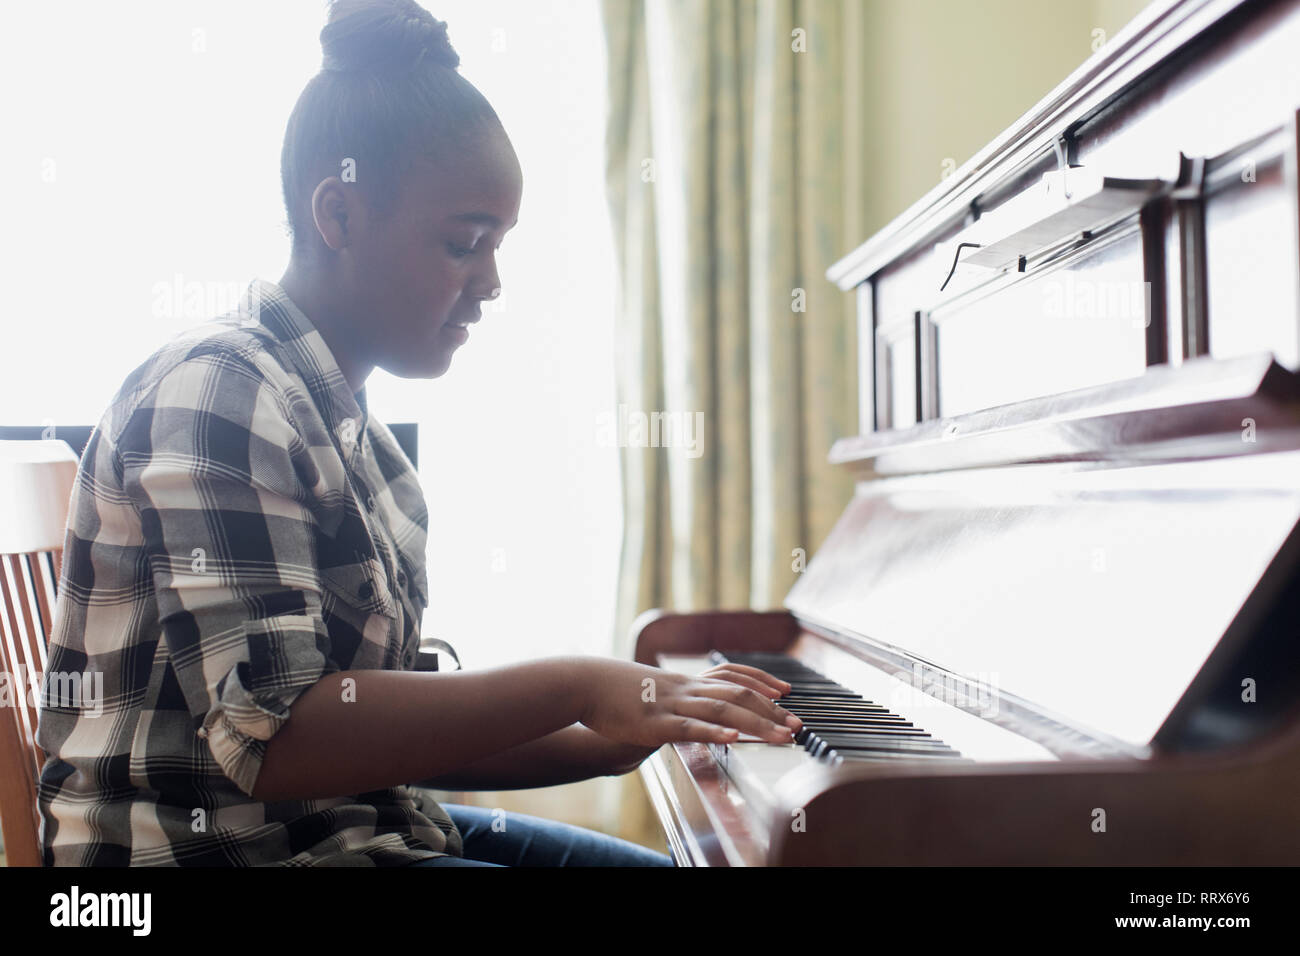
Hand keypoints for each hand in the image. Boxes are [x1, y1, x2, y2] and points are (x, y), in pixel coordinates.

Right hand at [576, 658, 801, 747]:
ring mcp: (672, 705)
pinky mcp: (655, 724)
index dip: (762, 682)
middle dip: (771, 710)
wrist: (585, 684)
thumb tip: (691, 708)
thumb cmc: (617, 691)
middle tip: (797, 724)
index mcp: (686, 681)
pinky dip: (714, 734)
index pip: (733, 676)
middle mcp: (685, 689)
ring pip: (721, 711)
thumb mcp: (653, 691)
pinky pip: (689, 728)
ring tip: (782, 735)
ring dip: (757, 723)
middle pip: (737, 694)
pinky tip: (735, 741)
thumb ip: (676, 699)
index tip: (786, 691)